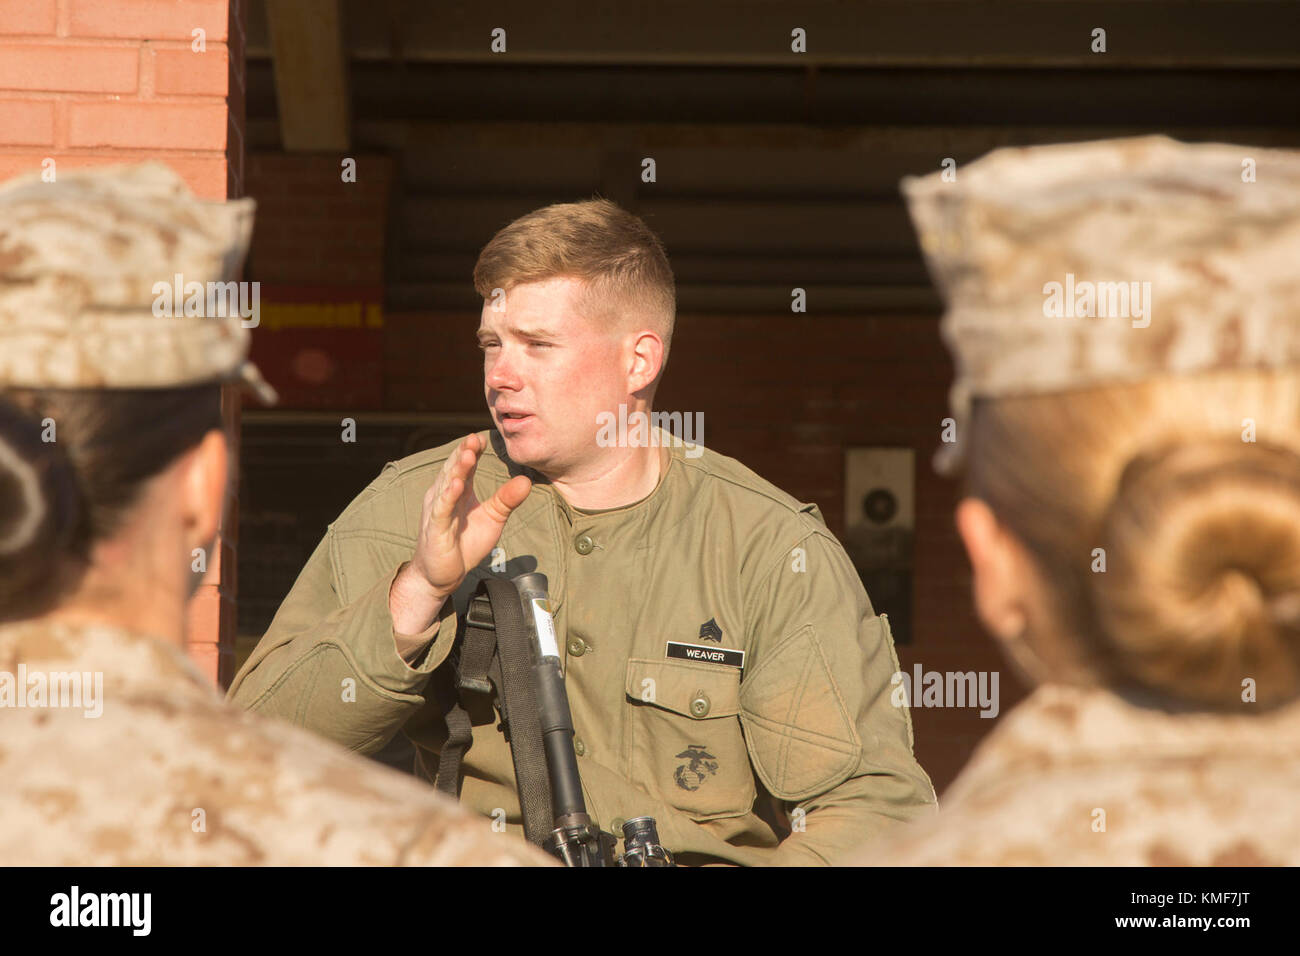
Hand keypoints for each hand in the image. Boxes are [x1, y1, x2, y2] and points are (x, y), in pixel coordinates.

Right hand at [400, 432, 532, 608]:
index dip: (472, 451)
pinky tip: (457, 485)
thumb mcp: (492, 518)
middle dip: (464, 453)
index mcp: (457, 491)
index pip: (465, 466)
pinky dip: (448, 497)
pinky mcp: (435, 530)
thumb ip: (507, 499)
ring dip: (457, 470)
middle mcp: (444, 496)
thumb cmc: (464, 544)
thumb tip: (527, 480)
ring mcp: (438, 512)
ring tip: (468, 454)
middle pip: (454, 470)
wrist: (443, 575)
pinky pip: (442, 510)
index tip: (484, 437)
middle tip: (474, 438)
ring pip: (447, 486)